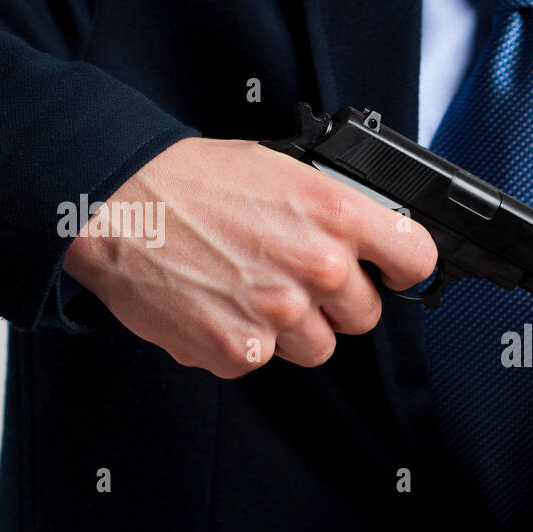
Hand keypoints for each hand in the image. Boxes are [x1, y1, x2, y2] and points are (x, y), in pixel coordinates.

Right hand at [63, 137, 436, 377]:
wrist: (116, 203)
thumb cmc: (191, 181)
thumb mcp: (281, 170)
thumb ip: (333, 210)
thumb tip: (370, 239)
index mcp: (335, 213)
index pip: (416, 259)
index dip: (402, 268)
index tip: (388, 272)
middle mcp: (317, 266)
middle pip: (365, 316)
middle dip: (335, 303)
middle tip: (290, 276)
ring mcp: (280, 313)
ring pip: (318, 347)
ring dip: (291, 329)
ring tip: (247, 289)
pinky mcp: (241, 350)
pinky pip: (263, 361)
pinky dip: (242, 342)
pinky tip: (215, 305)